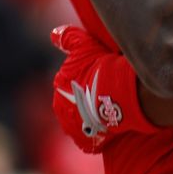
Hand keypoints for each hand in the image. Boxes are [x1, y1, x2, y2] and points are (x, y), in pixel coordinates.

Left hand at [51, 25, 155, 152]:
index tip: (102, 76)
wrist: (119, 94)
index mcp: (59, 85)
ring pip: (83, 120)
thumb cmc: (103, 68)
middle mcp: (60, 107)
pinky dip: (100, 134)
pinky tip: (112, 126)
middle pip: (76, 102)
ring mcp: (72, 126)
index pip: (71, 81)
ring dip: (94, 116)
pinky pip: (92, 138)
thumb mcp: (85, 46)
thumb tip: (54, 33)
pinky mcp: (85, 141)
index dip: (87, 78)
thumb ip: (69, 38)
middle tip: (109, 93)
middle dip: (88, 98)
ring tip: (113, 109)